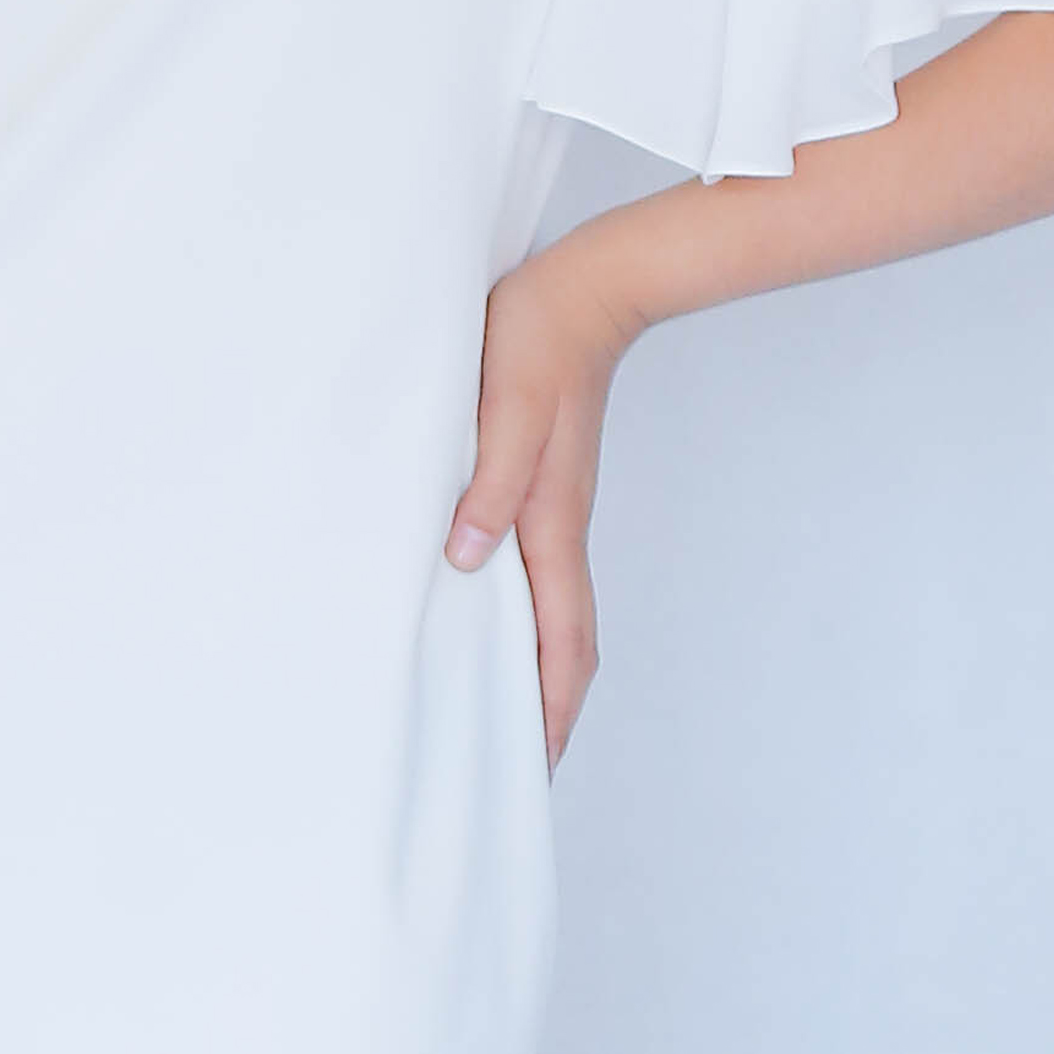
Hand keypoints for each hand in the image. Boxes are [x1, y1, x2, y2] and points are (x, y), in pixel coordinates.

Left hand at [442, 236, 639, 772]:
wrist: (586, 288)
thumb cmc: (538, 341)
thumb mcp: (503, 410)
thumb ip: (488, 487)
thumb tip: (467, 563)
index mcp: (553, 521)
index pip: (564, 639)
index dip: (551, 705)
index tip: (536, 765)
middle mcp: (561, 526)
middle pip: (567, 640)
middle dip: (547, 707)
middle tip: (516, 763)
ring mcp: (555, 508)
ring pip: (553, 610)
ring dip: (534, 664)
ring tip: (497, 708)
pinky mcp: (542, 485)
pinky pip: (537, 571)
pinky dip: (521, 613)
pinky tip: (485, 613)